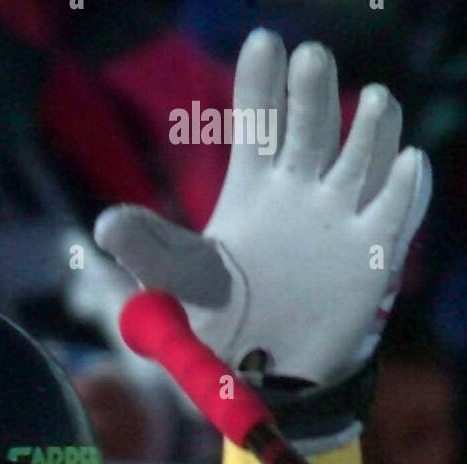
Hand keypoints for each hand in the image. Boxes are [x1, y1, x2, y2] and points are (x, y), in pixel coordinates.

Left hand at [91, 29, 430, 392]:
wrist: (259, 374)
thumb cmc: (217, 320)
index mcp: (255, 186)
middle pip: (311, 127)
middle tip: (309, 59)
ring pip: (363, 155)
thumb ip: (150, 249)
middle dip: (311, 93)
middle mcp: (302, 188)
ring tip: (373, 102)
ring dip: (372, 127)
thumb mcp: (178, 283)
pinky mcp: (372, 251)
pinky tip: (405, 165)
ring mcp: (341, 215)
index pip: (260, 122)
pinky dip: (404, 187)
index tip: (262, 42)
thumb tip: (104, 225)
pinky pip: (395, 210)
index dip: (261, 83)